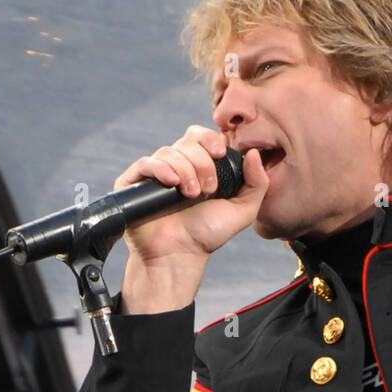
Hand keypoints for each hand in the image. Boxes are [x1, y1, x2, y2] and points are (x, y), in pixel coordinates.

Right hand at [116, 125, 268, 312]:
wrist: (179, 255)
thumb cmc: (207, 234)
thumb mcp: (242, 211)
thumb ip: (257, 184)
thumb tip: (253, 154)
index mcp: (199, 166)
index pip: (202, 137)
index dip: (210, 139)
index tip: (220, 154)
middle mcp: (177, 166)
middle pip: (187, 142)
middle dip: (201, 162)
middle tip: (208, 188)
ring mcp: (155, 173)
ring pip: (168, 151)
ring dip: (185, 170)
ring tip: (191, 195)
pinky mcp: (135, 182)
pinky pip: (146, 163)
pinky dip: (161, 168)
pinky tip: (172, 183)